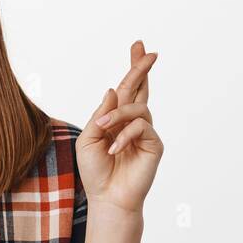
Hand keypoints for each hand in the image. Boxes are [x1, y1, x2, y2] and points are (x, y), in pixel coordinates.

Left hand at [76, 40, 163, 213]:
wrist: (107, 197)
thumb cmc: (95, 171)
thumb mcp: (88, 139)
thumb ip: (100, 114)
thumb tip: (114, 91)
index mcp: (116, 119)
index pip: (127, 89)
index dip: (133, 68)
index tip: (137, 45)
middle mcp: (133, 122)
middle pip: (140, 89)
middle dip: (142, 68)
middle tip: (149, 51)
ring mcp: (145, 133)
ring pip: (137, 108)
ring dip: (118, 114)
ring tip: (102, 128)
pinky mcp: (154, 145)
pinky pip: (142, 127)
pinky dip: (124, 135)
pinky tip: (114, 149)